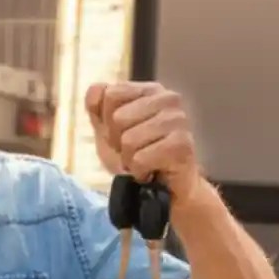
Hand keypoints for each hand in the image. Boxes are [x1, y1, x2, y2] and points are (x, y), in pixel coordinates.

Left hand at [85, 81, 203, 206]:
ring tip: (144, 161)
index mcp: (149, 90)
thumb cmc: (135, 155)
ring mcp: (179, 120)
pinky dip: (139, 170)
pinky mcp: (183, 145)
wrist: (162, 189)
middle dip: (118, 142)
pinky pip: (140, 158)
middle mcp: (168, 99)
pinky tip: (152, 170)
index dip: (107, 121)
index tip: (120, 134)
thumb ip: (96, 107)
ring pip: (128, 140)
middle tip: (134, 151)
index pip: (111, 94)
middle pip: (118, 117)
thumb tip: (95, 89)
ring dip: (129, 159)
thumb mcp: (107, 130)